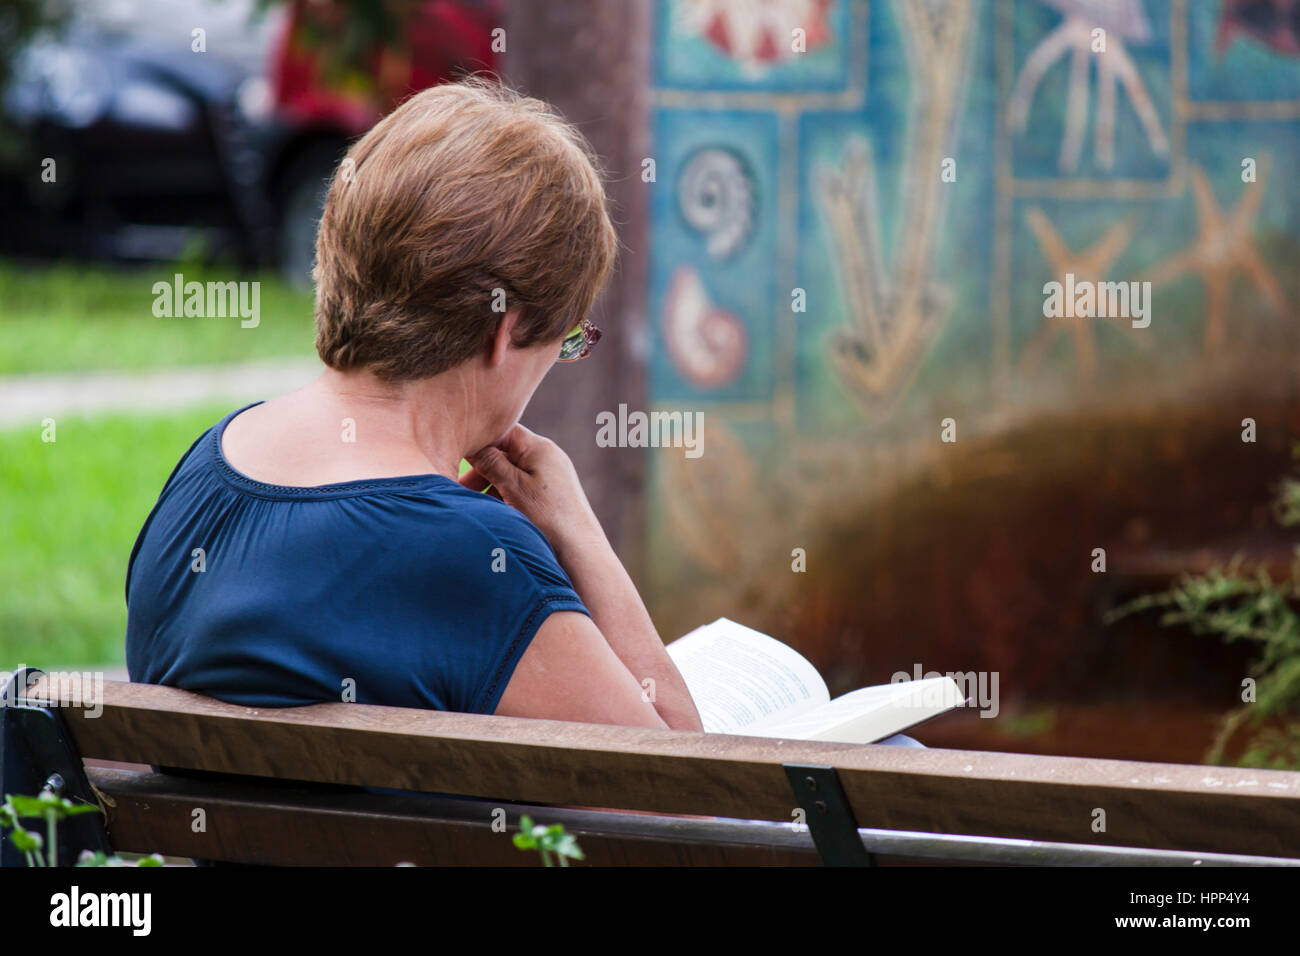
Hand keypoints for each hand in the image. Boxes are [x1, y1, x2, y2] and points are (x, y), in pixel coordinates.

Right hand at [463, 424, 601, 550]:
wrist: (580, 551)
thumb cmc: (547, 517)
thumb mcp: (512, 487)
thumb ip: (490, 462)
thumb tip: (471, 442)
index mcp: (539, 447)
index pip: (502, 431)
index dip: (478, 441)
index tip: (457, 457)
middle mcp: (547, 456)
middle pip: (505, 453)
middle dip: (481, 470)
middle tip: (459, 489)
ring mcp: (551, 475)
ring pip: (511, 473)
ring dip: (490, 486)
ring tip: (475, 505)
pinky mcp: (552, 494)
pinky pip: (521, 488)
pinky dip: (505, 497)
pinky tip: (495, 514)